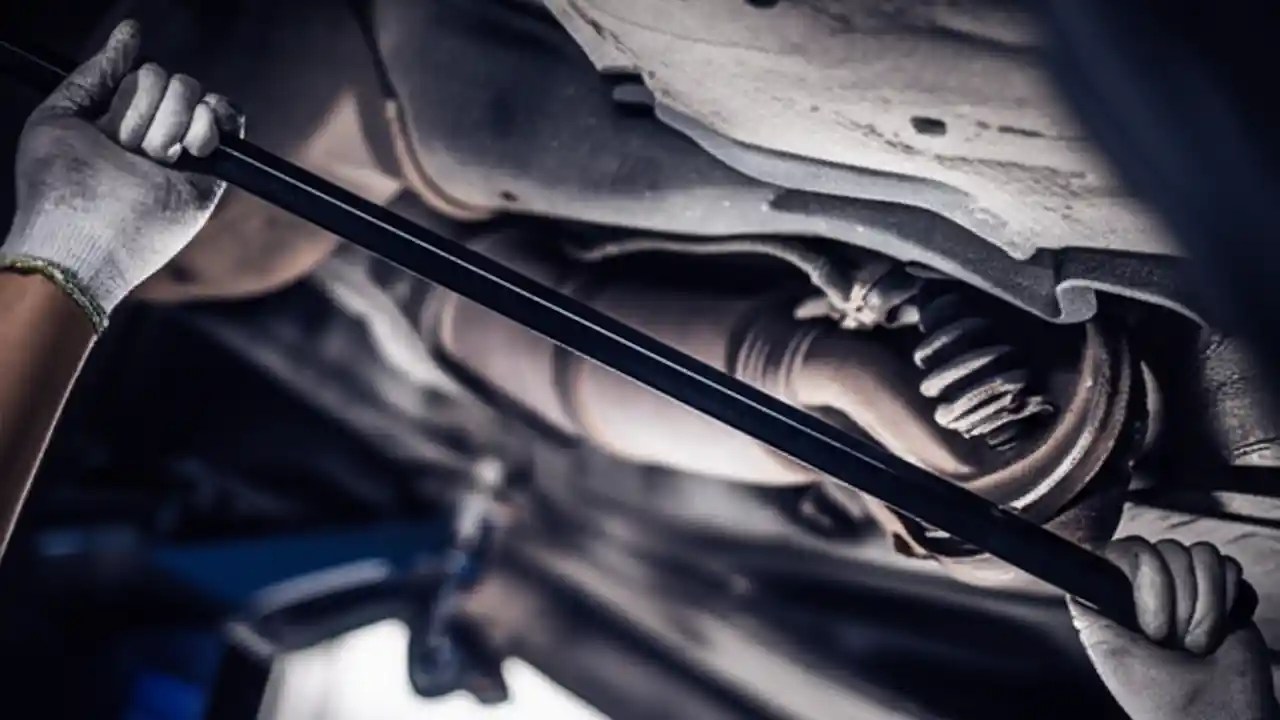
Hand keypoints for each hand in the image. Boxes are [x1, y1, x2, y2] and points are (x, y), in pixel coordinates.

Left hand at [2, 19, 242, 327]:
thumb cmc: (59, 184)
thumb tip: (133, 31)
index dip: (128, 88)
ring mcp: (185, 152)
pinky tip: (190, 147)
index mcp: (119, 120)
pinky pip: (229, 121)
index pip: (142, 75)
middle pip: (168, 79)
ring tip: (153, 160)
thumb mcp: (58, 115)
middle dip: (143, 109)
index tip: (107, 124)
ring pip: (195, 94)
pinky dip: (213, 121)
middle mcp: (154, 133)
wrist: (84, 236)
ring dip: (169, 122)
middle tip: (126, 150)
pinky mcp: (213, 173)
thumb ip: (97, 73)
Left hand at [1069, 538, 1276, 719]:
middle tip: (1172, 640)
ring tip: (1196, 643)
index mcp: (1123, 595)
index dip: (1146, 577)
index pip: (1128, 550)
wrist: (1211, 717)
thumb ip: (1088, 606)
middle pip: (1167, 550)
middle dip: (1176, 602)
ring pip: (1199, 555)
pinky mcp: (1226, 595)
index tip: (1151, 625)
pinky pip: (1227, 566)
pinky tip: (1221, 630)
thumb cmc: (1155, 693)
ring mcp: (1192, 588)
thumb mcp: (1107, 647)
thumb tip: (1074, 570)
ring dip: (1204, 606)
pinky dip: (1226, 600)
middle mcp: (1156, 587)